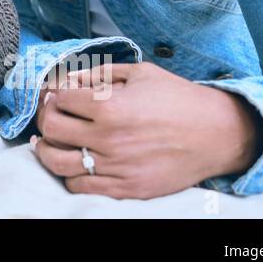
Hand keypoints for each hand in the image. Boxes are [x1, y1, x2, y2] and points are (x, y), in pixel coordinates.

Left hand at [30, 62, 262, 198]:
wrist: (217, 133)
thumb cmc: (179, 98)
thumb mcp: (140, 73)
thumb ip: (99, 73)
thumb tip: (67, 78)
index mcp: (109, 106)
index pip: (59, 99)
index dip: (53, 94)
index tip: (55, 94)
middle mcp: (108, 138)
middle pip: (51, 130)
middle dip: (45, 119)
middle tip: (50, 115)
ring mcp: (116, 166)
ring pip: (58, 163)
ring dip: (47, 150)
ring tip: (50, 142)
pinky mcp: (127, 188)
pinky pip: (80, 187)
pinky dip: (70, 176)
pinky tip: (75, 163)